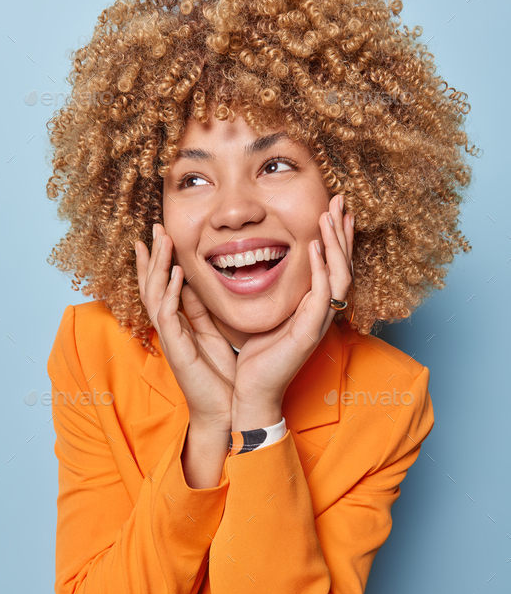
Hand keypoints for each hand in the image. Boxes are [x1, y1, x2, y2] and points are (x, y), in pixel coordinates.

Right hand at [135, 224, 237, 431]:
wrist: (228, 410)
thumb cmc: (223, 378)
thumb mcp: (214, 333)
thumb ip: (201, 310)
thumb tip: (195, 284)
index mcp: (178, 325)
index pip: (162, 287)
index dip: (159, 262)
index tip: (161, 235)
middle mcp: (169, 330)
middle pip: (151, 286)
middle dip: (152, 256)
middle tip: (153, 228)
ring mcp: (170, 340)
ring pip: (155, 295)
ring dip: (158, 266)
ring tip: (162, 240)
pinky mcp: (176, 350)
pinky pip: (168, 315)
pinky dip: (171, 292)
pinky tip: (177, 273)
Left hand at [232, 195, 353, 427]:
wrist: (251, 393)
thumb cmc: (254, 358)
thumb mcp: (260, 314)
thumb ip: (264, 289)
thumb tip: (249, 261)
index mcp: (311, 308)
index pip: (331, 266)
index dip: (334, 238)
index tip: (331, 209)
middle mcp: (321, 314)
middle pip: (343, 265)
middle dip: (342, 231)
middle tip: (341, 200)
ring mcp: (318, 323)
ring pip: (340, 276)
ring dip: (337, 244)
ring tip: (331, 216)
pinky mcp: (309, 334)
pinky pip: (324, 296)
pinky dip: (323, 270)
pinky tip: (317, 247)